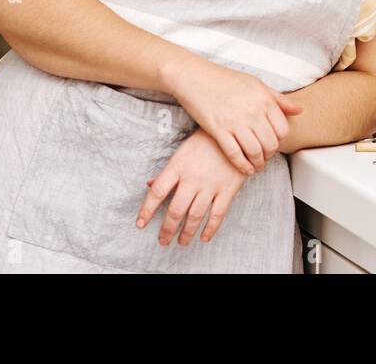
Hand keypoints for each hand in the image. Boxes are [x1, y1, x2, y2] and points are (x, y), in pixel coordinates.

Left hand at [137, 128, 246, 246]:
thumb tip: (150, 184)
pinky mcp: (228, 189)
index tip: (141, 224)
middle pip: (175, 210)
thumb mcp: (182, 151)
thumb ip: (167, 171)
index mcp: (178, 167)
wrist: (235, 133)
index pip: (157, 192)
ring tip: (181, 242)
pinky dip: (210, 229)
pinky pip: (218, 214)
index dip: (147, 210)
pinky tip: (204, 237)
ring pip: (195, 215)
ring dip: (187, 232)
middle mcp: (192, 178)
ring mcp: (210, 185)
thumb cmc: (205, 141)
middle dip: (167, 229)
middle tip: (163, 241)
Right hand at [162, 55, 302, 174]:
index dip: (280, 140)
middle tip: (265, 157)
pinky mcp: (218, 130)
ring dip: (258, 163)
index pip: (283, 129)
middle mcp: (253, 112)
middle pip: (270, 143)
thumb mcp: (256, 84)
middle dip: (270, 155)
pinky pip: (234, 154)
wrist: (196, 77)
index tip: (274, 143)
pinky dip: (242, 166)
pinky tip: (245, 169)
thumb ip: (278, 99)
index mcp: (264, 99)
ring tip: (257, 165)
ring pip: (255, 151)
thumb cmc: (226, 79)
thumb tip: (299, 110)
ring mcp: (235, 122)